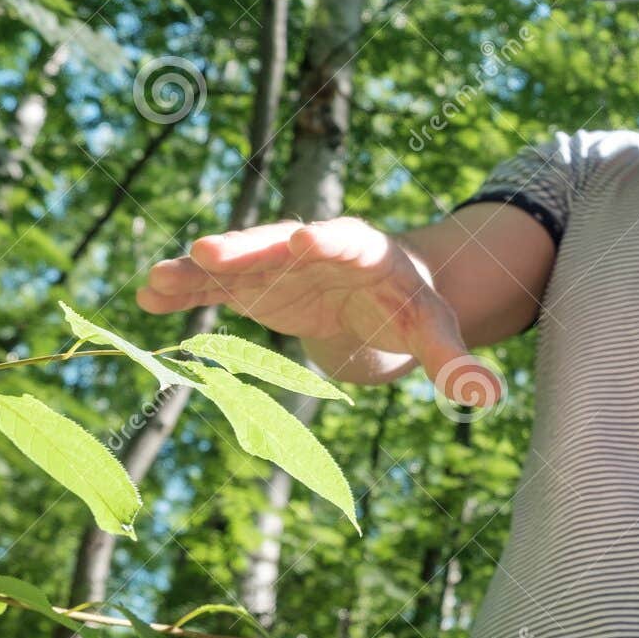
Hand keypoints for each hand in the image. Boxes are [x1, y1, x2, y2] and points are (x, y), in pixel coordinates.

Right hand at [136, 217, 501, 405]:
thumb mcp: (434, 331)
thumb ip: (454, 362)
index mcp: (364, 251)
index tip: (304, 239)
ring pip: (235, 263)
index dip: (326, 241)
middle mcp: (312, 247)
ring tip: (156, 280)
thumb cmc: (409, 309)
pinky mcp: (251, 285)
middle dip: (245, 248)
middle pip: (276, 243)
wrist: (377, 298)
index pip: (345, 241)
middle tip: (206, 250)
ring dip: (197, 270)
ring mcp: (277, 263)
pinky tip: (148, 294)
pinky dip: (185, 289)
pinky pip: (215, 286)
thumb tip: (490, 398)